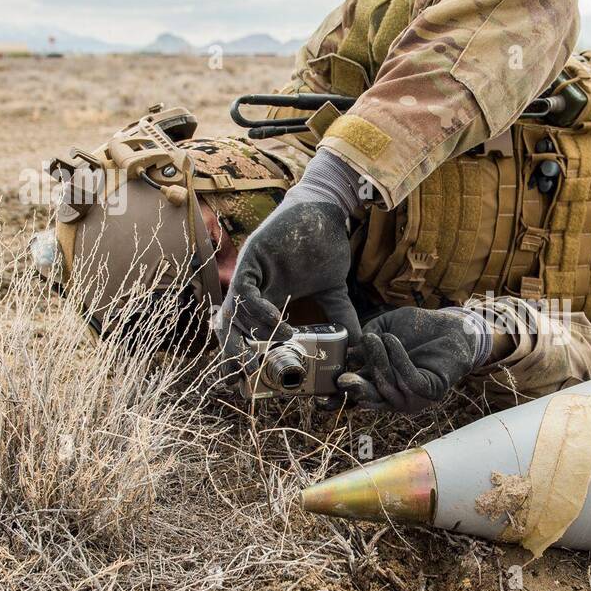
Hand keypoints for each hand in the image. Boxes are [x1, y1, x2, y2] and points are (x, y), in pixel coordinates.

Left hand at [216, 195, 359, 370]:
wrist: (327, 210)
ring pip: (233, 314)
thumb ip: (341, 315)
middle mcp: (252, 289)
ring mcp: (249, 274)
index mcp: (267, 298)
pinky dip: (258, 312)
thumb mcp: (334, 288)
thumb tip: (361, 344)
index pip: (243, 333)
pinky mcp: (251, 258)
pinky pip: (244, 291)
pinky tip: (280, 324)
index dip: (243, 357)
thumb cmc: (326, 245)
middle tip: (257, 374)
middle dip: (237, 355)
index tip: (254, 379)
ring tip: (282, 346)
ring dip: (254, 335)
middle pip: (229, 328)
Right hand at [336, 307, 485, 412]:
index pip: (355, 396)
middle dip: (355, 389)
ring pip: (387, 387)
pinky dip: (398, 360)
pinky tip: (392, 341)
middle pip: (369, 399)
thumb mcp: (385, 327)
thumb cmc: (417, 328)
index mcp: (379, 383)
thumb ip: (365, 338)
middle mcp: (394, 395)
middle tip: (344, 379)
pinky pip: (409, 381)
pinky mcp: (431, 391)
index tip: (320, 398)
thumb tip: (347, 352)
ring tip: (375, 338)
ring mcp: (413, 397)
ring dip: (378, 361)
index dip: (336, 400)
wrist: (452, 326)